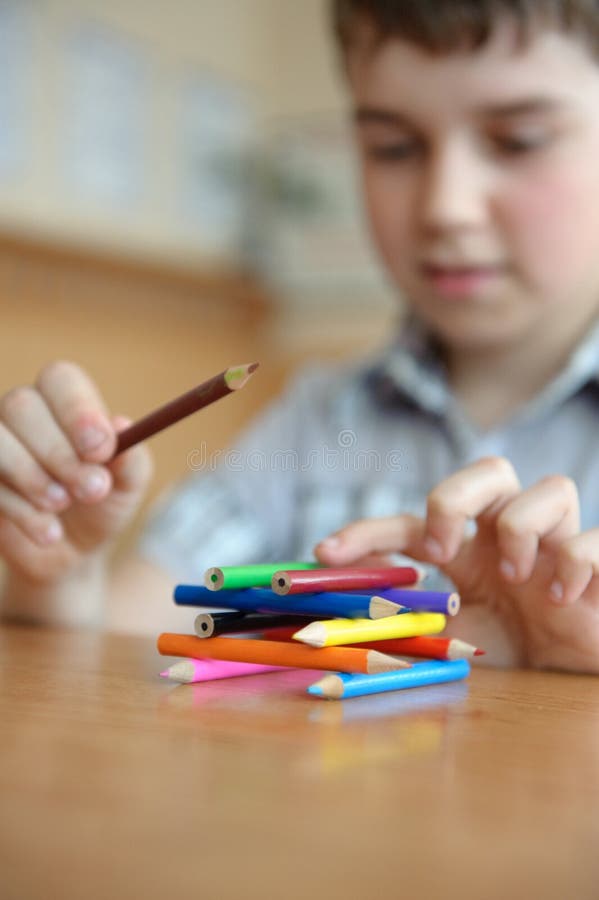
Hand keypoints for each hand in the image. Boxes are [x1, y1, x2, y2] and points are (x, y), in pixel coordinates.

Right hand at [0, 361, 152, 584]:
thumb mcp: (128, 486)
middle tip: (93, 489)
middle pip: (21, 405)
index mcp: (64, 401)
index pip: (59, 379)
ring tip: (63, 506)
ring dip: (33, 478)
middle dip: (59, 452)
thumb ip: (131, 459)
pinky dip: (22, 511)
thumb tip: (121, 425)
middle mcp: (22, 413)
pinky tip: (49, 532)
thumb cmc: (103, 503)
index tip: (101, 449)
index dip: (78, 410)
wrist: (74, 551)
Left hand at [315, 456, 598, 672]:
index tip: (325, 553)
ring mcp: (560, 545)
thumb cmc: (511, 658)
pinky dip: (574, 563)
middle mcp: (512, 537)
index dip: (367, 532)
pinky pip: (592, 539)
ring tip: (519, 583)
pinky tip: (560, 599)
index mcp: (471, 552)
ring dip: (523, 531)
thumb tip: (339, 609)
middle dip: (456, 498)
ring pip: (551, 488)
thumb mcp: (447, 641)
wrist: (574, 684)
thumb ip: (408, 621)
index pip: (412, 522)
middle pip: (492, 469)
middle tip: (443, 552)